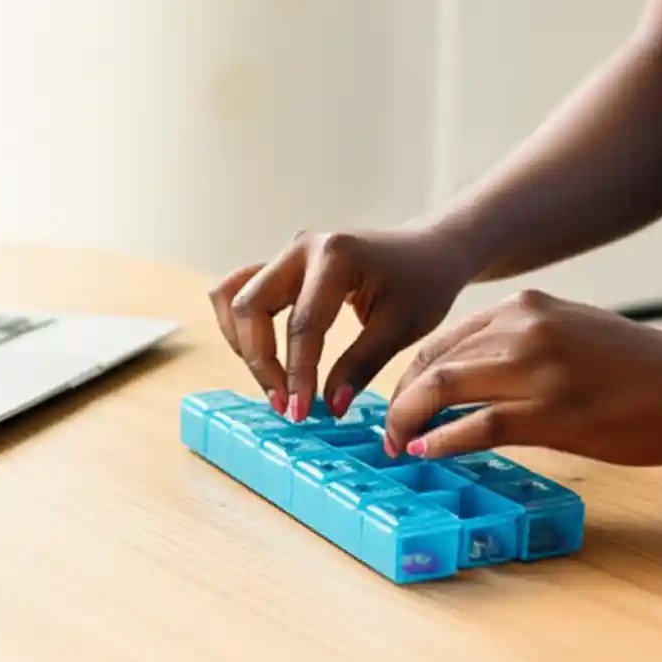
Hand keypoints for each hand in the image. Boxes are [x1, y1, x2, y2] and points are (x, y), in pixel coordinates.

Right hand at [209, 228, 476, 421]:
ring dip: (242, 343)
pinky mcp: (279, 264)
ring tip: (271, 380)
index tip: (299, 413)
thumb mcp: (401, 328)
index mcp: (335, 256)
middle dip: (260, 361)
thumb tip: (329, 406)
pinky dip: (241, 325)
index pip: (302, 324)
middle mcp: (301, 247)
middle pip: (250, 306)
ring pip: (233, 297)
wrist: (428, 251)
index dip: (297, 374)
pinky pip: (238, 291)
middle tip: (283, 404)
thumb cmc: (423, 285)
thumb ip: (360, 366)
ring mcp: (285, 253)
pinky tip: (263, 354)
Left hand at [385, 289, 661, 465]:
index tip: (399, 406)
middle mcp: (523, 328)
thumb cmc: (639, 368)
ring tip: (399, 447)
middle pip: (431, 364)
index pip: (440, 341)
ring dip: (409, 423)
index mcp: (523, 307)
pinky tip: (425, 453)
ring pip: (442, 389)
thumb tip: (462, 384)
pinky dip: (440, 441)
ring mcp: (537, 368)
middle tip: (388, 434)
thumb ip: (514, 348)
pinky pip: (476, 426)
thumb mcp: (568, 334)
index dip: (408, 379)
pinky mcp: (553, 411)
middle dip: (399, 403)